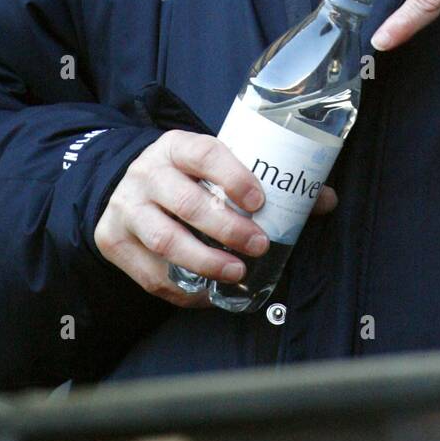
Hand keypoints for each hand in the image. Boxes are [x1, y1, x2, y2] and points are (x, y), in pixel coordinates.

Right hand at [93, 130, 337, 305]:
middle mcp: (147, 174)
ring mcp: (127, 209)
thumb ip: (262, 181)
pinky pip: (150, 274)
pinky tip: (209, 293)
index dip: (233, 176)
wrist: (121, 185)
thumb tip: (325, 199)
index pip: (204, 153)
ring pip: (165, 239)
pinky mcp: (114, 242)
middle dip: (227, 228)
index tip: (259, 200)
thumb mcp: (212, 165)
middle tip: (258, 244)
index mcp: (177, 146)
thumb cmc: (185, 177)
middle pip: (186, 202)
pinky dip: (183, 289)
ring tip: (236, 273)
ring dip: (205, 261)